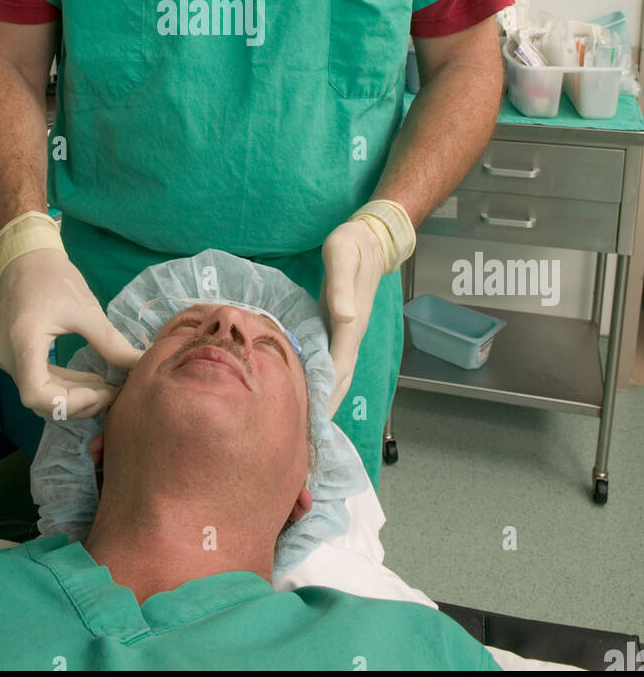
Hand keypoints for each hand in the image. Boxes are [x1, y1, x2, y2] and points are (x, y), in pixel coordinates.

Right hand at [0, 247, 140, 419]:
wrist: (25, 258)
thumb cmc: (54, 278)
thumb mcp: (86, 309)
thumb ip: (111, 343)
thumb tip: (141, 362)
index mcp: (23, 342)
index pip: (38, 396)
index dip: (72, 403)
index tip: (102, 391)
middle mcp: (8, 356)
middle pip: (41, 399)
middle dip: (80, 401)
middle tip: (113, 392)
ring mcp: (6, 358)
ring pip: (41, 392)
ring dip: (74, 394)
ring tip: (106, 386)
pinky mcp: (12, 356)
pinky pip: (38, 379)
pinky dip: (63, 384)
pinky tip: (89, 380)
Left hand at [319, 217, 385, 416]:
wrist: (370, 238)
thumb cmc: (353, 245)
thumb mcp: (342, 256)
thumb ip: (341, 287)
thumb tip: (344, 318)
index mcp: (350, 324)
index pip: (338, 369)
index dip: (327, 396)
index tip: (314, 424)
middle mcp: (350, 334)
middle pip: (340, 380)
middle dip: (325, 408)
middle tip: (306, 438)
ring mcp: (346, 333)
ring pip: (336, 374)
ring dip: (323, 398)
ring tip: (305, 425)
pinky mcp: (337, 327)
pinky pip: (329, 361)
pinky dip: (319, 380)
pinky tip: (305, 390)